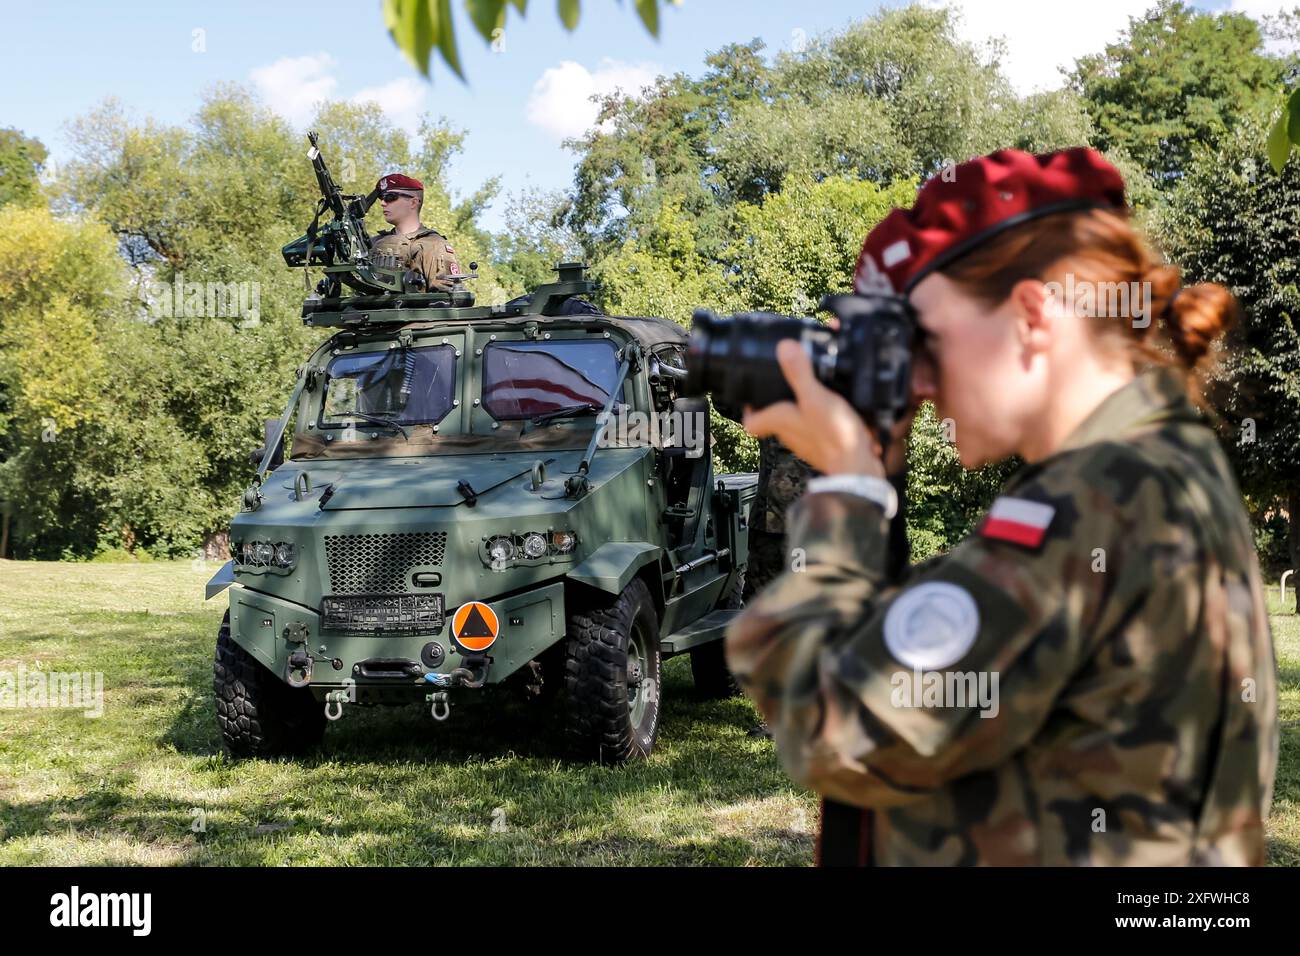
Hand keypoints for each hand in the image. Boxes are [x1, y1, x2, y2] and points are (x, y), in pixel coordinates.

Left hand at [742, 340, 886, 476]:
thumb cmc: (834, 438)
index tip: (752, 394)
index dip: (749, 408)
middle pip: (775, 418)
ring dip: (803, 407)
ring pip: (797, 422)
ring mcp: (807, 440)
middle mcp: (789, 433)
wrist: (858, 465)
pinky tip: (837, 406)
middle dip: (780, 401)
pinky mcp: (826, 444)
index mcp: (779, 420)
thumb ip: (799, 373)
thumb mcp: (815, 397)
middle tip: (786, 384)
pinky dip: (824, 417)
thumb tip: (784, 348)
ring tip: (813, 390)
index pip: (751, 421)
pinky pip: (819, 427)